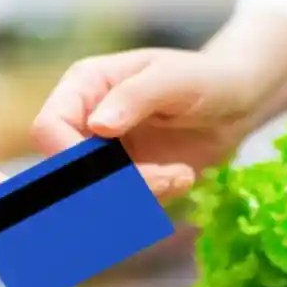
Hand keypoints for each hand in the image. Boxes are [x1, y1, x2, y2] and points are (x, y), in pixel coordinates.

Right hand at [30, 48, 262, 201]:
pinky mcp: (124, 182)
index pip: (49, 129)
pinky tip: (182, 178)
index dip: (69, 158)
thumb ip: (135, 97)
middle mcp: (84, 123)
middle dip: (116, 186)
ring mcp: (102, 156)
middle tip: (164, 179)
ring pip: (95, 198)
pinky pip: (123, 208)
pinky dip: (153, 202)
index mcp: (84, 87)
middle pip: (68, 173)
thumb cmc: (206, 78)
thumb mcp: (174, 79)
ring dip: (140, 197)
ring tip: (180, 176)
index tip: (110, 174)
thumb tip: (97, 125)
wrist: (237, 103)